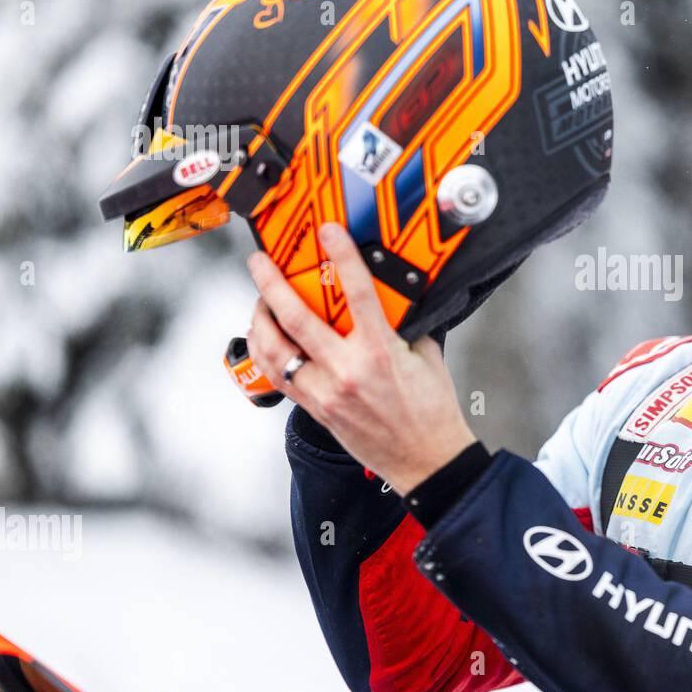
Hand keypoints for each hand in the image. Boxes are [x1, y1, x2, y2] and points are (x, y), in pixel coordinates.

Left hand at [245, 222, 476, 495]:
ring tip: (260, 301)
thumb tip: (387, 296)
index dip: (340, 255)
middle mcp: (347, 371)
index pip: (356, 292)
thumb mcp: (426, 356)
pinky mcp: (317, 410)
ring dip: (260, 320)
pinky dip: (268, 352)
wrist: (426, 460)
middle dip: (271, 284)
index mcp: (381, 352)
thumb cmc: (431, 410)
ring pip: (275, 349)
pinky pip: (280, 376)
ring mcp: (326, 393)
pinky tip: (268, 338)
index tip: (327, 231)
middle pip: (296, 318)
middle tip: (260, 261)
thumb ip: (402, 324)